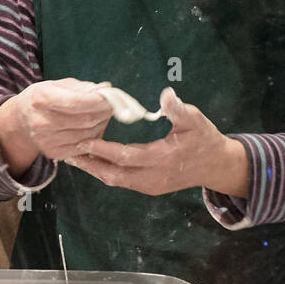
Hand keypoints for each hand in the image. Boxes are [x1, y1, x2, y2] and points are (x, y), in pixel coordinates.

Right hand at [0, 78, 115, 174]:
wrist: (21, 121)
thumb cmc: (43, 98)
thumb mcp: (57, 85)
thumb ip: (82, 88)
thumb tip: (106, 89)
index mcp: (41, 98)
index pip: (77, 102)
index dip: (98, 101)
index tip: (110, 97)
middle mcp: (41, 121)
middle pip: (85, 120)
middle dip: (104, 112)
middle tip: (111, 106)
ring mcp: (46, 140)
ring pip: (87, 134)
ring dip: (101, 124)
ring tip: (101, 115)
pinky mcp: (52, 153)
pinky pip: (83, 146)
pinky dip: (93, 137)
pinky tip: (93, 128)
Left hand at [65, 87, 249, 197]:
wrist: (215, 165)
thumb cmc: (204, 138)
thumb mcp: (196, 120)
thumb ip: (179, 109)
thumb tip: (165, 95)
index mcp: (164, 158)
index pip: (126, 156)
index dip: (104, 150)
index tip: (84, 140)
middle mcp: (154, 177)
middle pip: (115, 174)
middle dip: (91, 163)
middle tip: (69, 151)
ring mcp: (151, 186)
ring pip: (116, 181)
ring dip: (95, 170)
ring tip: (74, 157)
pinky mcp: (149, 188)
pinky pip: (122, 182)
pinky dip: (105, 173)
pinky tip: (93, 162)